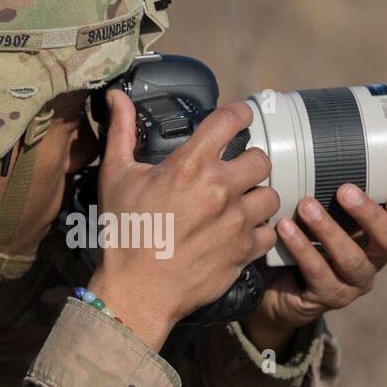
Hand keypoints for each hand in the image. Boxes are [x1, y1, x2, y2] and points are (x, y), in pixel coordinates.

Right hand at [89, 91, 279, 350]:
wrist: (137, 291)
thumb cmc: (124, 233)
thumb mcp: (116, 177)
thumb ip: (121, 132)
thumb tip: (117, 96)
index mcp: (190, 165)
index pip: (232, 119)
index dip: (239, 113)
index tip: (239, 117)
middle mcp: (220, 189)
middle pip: (261, 159)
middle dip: (249, 163)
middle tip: (235, 173)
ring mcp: (236, 222)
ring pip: (270, 196)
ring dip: (257, 198)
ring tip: (240, 205)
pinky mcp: (244, 251)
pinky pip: (269, 232)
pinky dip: (259, 232)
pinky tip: (241, 233)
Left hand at [241, 185, 386, 351]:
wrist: (278, 287)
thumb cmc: (304, 242)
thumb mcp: (322, 216)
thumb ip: (332, 196)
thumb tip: (322, 149)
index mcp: (377, 239)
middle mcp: (372, 262)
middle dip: (369, 214)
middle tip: (345, 190)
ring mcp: (352, 284)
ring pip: (351, 258)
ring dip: (328, 229)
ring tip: (306, 206)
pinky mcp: (327, 297)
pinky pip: (318, 272)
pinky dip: (302, 248)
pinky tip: (286, 229)